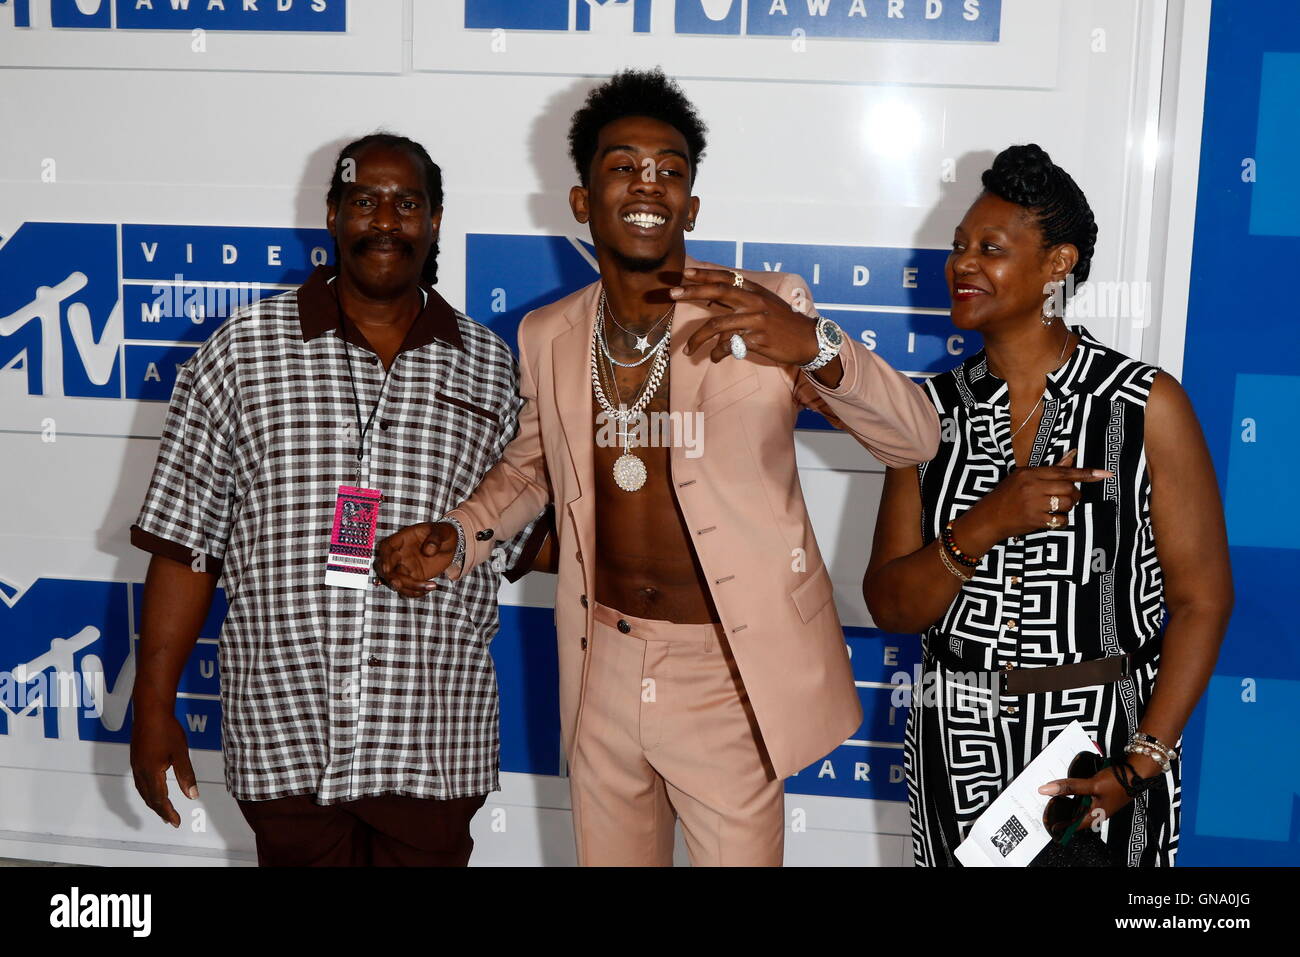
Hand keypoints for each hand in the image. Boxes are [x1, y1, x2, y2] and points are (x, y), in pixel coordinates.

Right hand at [130, 706, 197, 827]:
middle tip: (171, 820)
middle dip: (161, 811)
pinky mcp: (136, 758)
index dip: (169, 813)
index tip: (176, 822)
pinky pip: (140, 782)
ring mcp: (136, 765)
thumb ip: (186, 776)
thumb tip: (192, 796)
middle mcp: (140, 771)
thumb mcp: (181, 754)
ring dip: (153, 802)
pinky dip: (147, 792)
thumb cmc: (167, 729)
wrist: (150, 710)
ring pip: (143, 791)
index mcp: (152, 772)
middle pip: (150, 798)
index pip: (160, 799)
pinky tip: (153, 790)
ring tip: (163, 810)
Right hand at [374, 521, 456, 597]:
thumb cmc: (442, 534)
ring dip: (407, 588)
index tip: (387, 568)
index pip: (386, 547)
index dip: (384, 558)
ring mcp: (405, 567)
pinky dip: (415, 592)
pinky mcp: (413, 577)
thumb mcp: (442, 532)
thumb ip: (435, 539)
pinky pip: (407, 588)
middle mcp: (400, 554)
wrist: (450, 544)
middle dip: (390, 578)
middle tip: (398, 584)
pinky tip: (430, 588)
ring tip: (428, 587)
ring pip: (396, 581)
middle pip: (386, 568)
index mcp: (403, 539)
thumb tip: (428, 551)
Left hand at [673, 267, 819, 365]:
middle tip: (672, 294)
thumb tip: (714, 297)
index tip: (684, 273)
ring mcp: (756, 320)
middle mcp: (754, 301)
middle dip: (692, 292)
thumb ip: (743, 299)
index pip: (726, 277)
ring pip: (718, 325)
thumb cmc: (783, 324)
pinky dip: (718, 353)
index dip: (704, 274)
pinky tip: (714, 358)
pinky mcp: (758, 339)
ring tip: (688, 349)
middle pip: (718, 292)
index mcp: (755, 291)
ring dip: (698, 338)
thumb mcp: (766, 304)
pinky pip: (729, 345)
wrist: (809, 340)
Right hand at [969, 449, 1111, 540]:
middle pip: (1069, 488)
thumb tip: (1073, 456)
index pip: (1064, 471)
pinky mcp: (1035, 520)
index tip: (1105, 474)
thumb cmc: (1006, 495)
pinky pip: (1060, 520)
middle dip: (1074, 494)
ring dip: (1068, 507)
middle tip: (1068, 497)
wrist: (988, 518)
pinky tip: (1051, 518)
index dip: (1086, 473)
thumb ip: (1050, 469)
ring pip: (1067, 504)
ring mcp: (1034, 504)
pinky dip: (1061, 520)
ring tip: (1057, 507)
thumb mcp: (1023, 477)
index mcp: (1030, 473)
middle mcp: (1032, 487)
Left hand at [1039, 762, 1137, 834]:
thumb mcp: (1092, 785)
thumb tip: (1046, 790)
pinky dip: (1075, 791)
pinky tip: (1068, 785)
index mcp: (1096, 816)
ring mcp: (1099, 802)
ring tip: (1053, 794)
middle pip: (1075, 814)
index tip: (1047, 822)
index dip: (1060, 824)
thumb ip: (1069, 787)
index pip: (1073, 826)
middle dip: (1062, 810)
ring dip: (1068, 799)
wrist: (1136, 771)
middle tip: (1046, 806)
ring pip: (1079, 803)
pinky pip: (1084, 795)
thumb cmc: (1119, 782)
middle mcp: (1097, 811)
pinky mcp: (1100, 793)